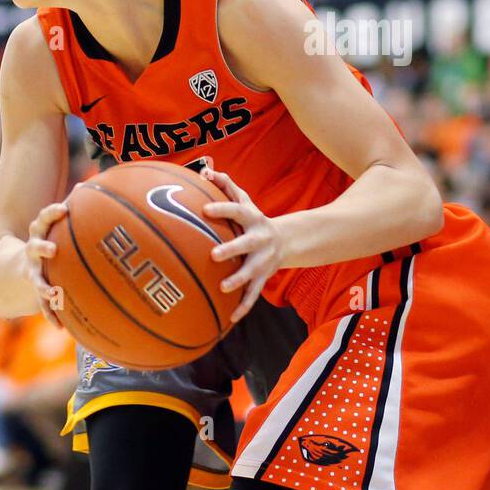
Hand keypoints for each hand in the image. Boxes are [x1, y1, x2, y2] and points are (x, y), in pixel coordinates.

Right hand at [23, 201, 68, 325]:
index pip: (42, 220)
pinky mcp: (35, 290)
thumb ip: (70, 210)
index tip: (63, 209)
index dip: (51, 214)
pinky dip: (51, 314)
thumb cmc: (46, 242)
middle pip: (34, 247)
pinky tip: (60, 326)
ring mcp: (31, 272)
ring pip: (36, 279)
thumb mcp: (53, 227)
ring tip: (53, 293)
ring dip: (43, 286)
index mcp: (39, 234)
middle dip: (42, 248)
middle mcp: (32, 252)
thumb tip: (89, 185)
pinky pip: (43, 304)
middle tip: (52, 249)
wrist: (13, 270)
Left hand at [201, 168, 282, 322]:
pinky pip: (253, 294)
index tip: (204, 209)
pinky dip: (243, 307)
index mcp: (252, 219)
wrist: (286, 240)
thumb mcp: (244, 201)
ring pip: (252, 272)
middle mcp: (259, 239)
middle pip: (246, 243)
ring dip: (239, 280)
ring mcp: (263, 260)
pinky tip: (230, 319)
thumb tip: (205, 170)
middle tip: (214, 254)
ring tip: (223, 288)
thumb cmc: (252, 219)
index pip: (236, 210)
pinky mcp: (263, 277)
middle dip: (232, 249)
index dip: (222, 209)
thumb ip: (226, 185)